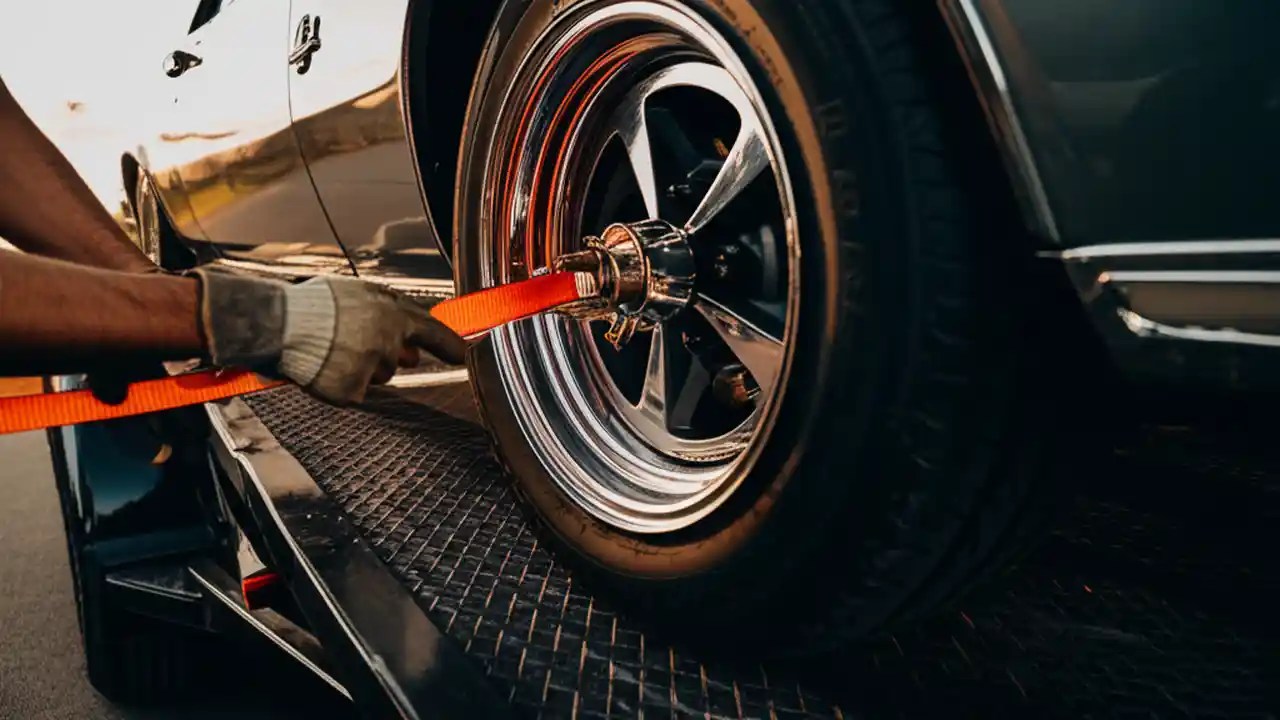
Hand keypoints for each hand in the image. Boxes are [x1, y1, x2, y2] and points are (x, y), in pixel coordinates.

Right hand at [192, 269, 465, 404]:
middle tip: (359, 344)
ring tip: (330, 349)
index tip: (464, 355)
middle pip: (401, 360)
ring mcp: (369, 368)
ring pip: (379, 376)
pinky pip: (356, 392)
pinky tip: (323, 367)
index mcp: (390, 313)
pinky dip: (342, 384)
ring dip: (362, 367)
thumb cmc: (312, 305)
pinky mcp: (351, 391)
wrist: (276, 324)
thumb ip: (389, 313)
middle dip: (388, 356)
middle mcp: (386, 342)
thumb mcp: (357, 293)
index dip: (451, 345)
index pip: (431, 332)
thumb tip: (414, 346)